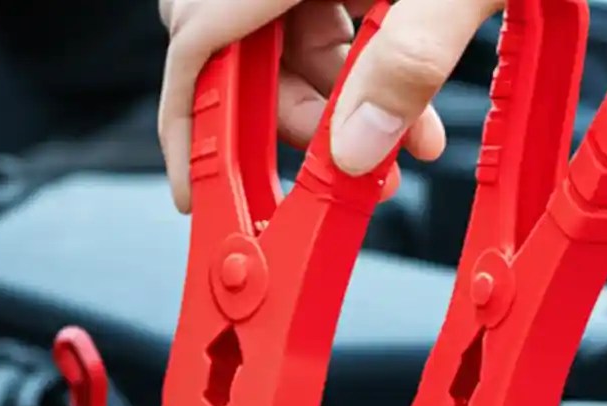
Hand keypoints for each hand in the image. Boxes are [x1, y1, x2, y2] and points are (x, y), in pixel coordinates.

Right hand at [158, 0, 502, 212]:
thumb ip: (410, 62)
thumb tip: (357, 152)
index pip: (197, 39)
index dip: (191, 122)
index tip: (201, 188)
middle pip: (237, 41)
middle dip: (293, 114)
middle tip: (349, 163)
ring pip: (287, 31)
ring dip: (341, 95)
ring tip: (410, 142)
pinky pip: (325, 8)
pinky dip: (363, 57)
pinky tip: (416, 98)